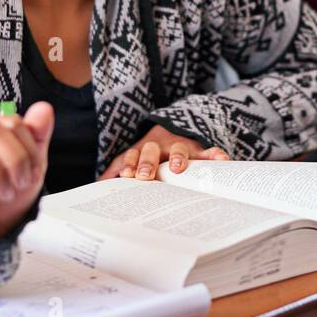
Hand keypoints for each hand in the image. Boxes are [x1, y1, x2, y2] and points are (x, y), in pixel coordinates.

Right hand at [0, 101, 53, 242]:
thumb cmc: (4, 196)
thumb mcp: (30, 165)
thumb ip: (37, 136)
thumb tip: (44, 108)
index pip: (10, 121)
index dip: (29, 146)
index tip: (34, 171)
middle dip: (16, 159)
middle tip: (22, 182)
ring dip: (0, 176)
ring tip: (5, 192)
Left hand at [97, 125, 228, 180]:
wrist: (174, 128)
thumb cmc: (149, 155)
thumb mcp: (131, 160)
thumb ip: (115, 173)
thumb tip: (95, 188)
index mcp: (141, 151)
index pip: (132, 155)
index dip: (130, 164)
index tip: (128, 175)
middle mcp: (160, 147)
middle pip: (152, 150)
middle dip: (147, 162)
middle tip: (144, 176)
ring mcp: (180, 148)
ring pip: (178, 149)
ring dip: (177, 157)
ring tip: (177, 168)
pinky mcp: (199, 151)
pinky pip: (208, 151)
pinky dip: (215, 155)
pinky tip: (221, 161)